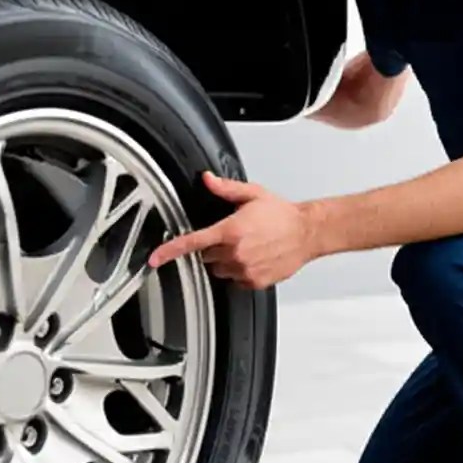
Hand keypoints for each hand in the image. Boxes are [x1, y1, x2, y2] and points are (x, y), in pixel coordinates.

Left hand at [147, 172, 316, 289]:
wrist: (307, 233)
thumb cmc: (282, 215)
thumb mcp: (252, 195)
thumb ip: (225, 189)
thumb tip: (208, 180)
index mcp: (231, 230)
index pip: (192, 242)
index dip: (170, 251)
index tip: (155, 258)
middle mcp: (236, 252)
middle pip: (206, 256)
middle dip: (213, 246)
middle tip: (233, 235)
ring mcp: (245, 269)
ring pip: (219, 270)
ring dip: (225, 260)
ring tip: (246, 246)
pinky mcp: (254, 281)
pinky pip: (235, 280)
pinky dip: (240, 271)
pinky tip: (254, 258)